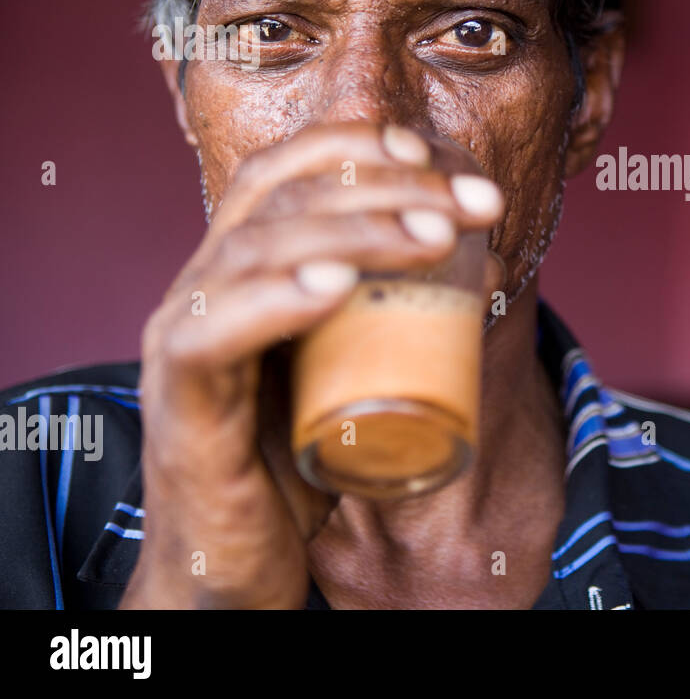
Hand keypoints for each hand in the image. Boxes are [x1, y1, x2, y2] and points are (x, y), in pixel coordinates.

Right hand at [119, 123, 503, 608]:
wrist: (237, 562)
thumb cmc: (296, 460)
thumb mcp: (351, 368)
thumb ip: (389, 316)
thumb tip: (488, 273)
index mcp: (239, 271)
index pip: (281, 176)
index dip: (349, 147)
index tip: (425, 149)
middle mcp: (203, 289)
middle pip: (284, 202)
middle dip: (387, 188)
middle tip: (474, 204)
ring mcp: (183, 341)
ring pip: (256, 253)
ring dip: (355, 234)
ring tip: (435, 238)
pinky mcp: (181, 403)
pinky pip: (216, 336)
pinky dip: (277, 302)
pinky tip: (335, 287)